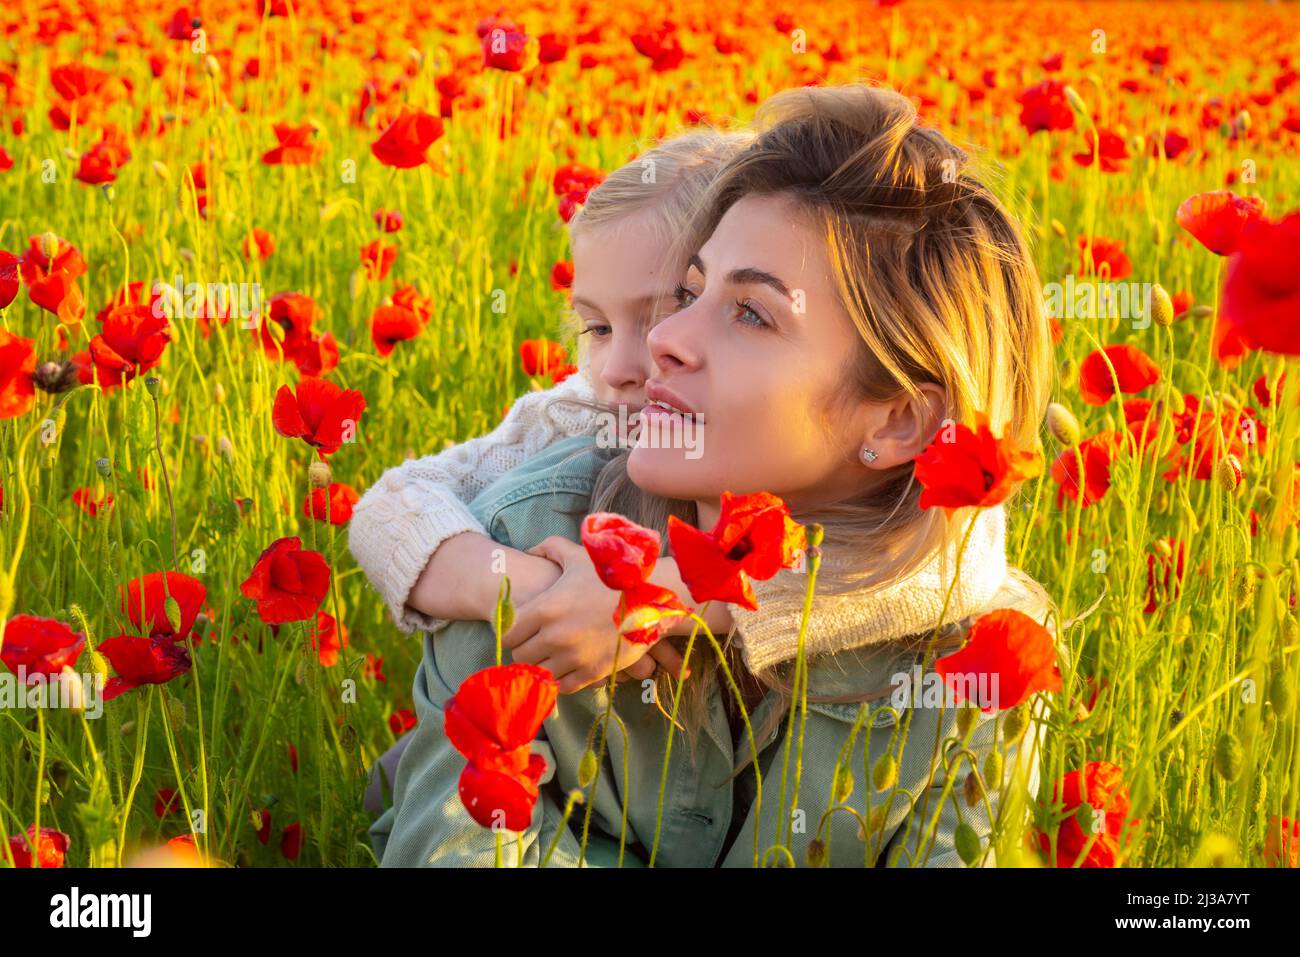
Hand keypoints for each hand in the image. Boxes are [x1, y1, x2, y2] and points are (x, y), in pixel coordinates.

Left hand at [501, 536, 687, 694]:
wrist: (653, 596)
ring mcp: (574, 657)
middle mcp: (555, 636)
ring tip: (552, 658)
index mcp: (545, 608)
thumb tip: (529, 551)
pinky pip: (564, 686)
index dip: (512, 633)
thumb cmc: (612, 575)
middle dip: (526, 651)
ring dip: (544, 667)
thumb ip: (549, 548)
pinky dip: (563, 679)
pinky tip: (568, 668)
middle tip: (536, 645)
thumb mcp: (579, 555)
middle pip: (521, 657)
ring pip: (541, 674)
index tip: (521, 631)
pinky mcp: (593, 672)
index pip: (509, 634)